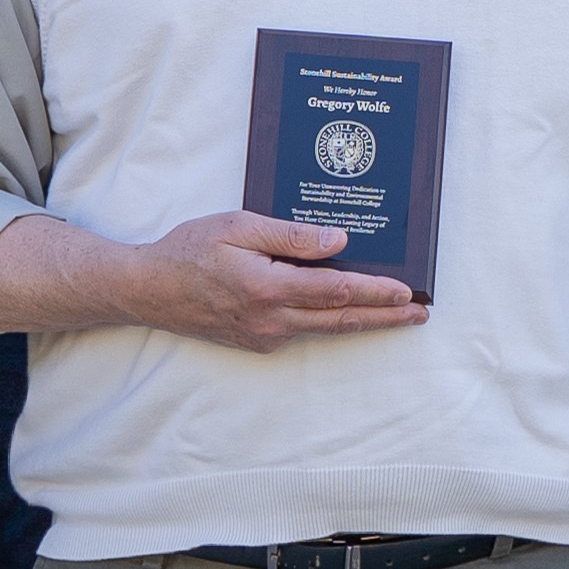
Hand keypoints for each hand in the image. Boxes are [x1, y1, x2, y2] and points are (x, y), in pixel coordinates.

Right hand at [119, 212, 428, 352]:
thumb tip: (338, 243)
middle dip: (384, 317)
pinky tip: (344, 308)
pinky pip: (302, 330)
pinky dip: (329, 321)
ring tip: (395, 315)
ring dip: (362, 322)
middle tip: (420, 314)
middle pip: (340, 320)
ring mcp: (264, 335)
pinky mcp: (256, 341)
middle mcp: (271, 320)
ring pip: (324, 330)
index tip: (407, 291)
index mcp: (268, 288)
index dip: (375, 292)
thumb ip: (291, 237)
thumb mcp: (238, 227)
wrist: (148, 290)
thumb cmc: (189, 251)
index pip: (337, 292)